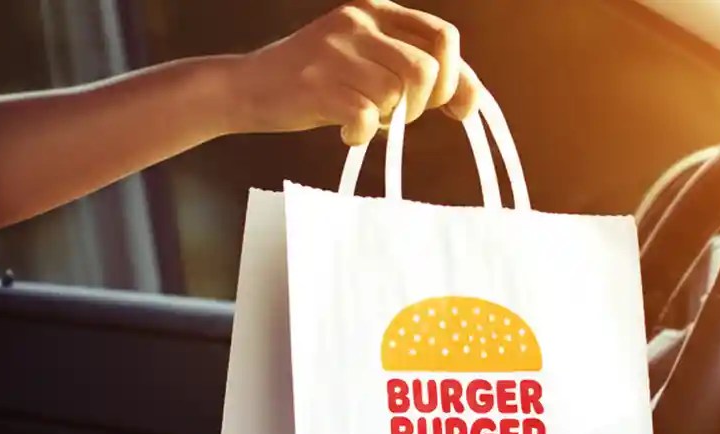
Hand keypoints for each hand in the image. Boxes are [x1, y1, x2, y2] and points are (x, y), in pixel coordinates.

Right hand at [230, 0, 481, 144]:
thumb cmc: (316, 80)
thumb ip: (415, 71)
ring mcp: (336, 52)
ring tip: (366, 119)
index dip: (458, 76)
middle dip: (425, 103)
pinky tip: (346, 133)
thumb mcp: (367, 61)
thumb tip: (472, 100)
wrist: (247, 87)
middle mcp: (358, 22)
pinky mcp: (318, 84)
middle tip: (401, 117)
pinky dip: (362, 135)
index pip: (443, 35)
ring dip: (391, 120)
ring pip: (398, 94)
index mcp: (375, 10)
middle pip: (427, 68)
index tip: (452, 106)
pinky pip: (367, 117)